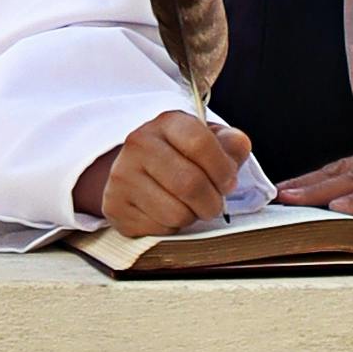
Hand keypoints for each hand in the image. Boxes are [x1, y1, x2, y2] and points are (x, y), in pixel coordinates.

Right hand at [77, 108, 252, 237]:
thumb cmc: (182, 157)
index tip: (228, 182)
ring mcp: (123, 175)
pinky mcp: (115, 206)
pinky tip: (167, 212)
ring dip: (192, 216)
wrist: (138, 171)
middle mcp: (139, 144)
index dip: (222, 169)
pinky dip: (171, 227)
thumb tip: (237, 146)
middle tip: (214, 203)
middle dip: (212, 202)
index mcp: (167, 123)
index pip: (200, 143)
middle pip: (190, 183)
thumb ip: (231, 144)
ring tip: (189, 206)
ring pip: (176, 212)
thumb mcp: (210, 142)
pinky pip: (158, 228)